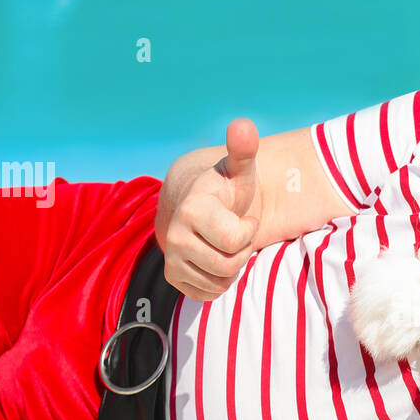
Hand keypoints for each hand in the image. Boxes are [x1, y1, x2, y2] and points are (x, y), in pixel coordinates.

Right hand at [162, 118, 261, 300]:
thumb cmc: (225, 188)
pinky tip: (215, 258)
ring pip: (220, 282)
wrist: (198, 205)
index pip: (236, 240)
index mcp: (191, 209)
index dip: (248, 230)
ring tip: (225, 244)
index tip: (243, 216)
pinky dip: (219, 282)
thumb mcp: (238, 169)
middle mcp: (173, 235)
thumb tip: (243, 125)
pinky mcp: (173, 279)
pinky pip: (209, 294)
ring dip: (232, 267)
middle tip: (236, 232)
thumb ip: (243, 149)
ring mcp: (171, 259)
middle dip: (242, 251)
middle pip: (229, 265)